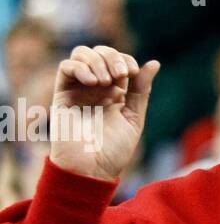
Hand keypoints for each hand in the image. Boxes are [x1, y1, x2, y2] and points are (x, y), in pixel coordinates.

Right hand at [49, 45, 158, 181]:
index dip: (126, 59)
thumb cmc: (113, 150)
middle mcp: (95, 88)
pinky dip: (80, 67)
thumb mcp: (134, 117)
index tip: (132, 74)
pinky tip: (93, 82)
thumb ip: (141, 90)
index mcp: (114, 91)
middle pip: (100, 52)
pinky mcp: (62, 96)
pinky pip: (65, 68)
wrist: (91, 170)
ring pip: (81, 54)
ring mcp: (78, 90)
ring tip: (106, 81)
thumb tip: (154, 62)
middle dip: (113, 57)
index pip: (118, 59)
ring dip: (97, 60)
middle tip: (121, 75)